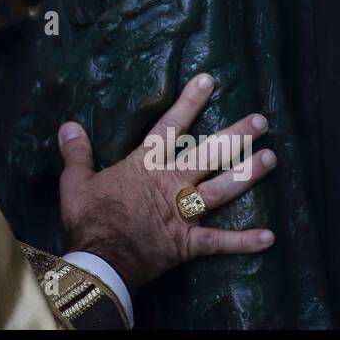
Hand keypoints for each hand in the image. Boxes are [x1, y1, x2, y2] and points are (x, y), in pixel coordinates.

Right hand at [57, 73, 275, 289]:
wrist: (101, 259)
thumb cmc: (89, 218)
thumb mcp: (75, 181)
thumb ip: (77, 152)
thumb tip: (68, 125)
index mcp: (145, 165)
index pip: (171, 126)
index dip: (189, 102)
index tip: (208, 81)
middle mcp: (171, 184)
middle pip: (209, 155)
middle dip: (236, 136)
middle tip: (261, 121)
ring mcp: (183, 213)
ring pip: (222, 190)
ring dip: (247, 175)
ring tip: (271, 158)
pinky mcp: (188, 243)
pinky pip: (220, 242)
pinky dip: (244, 242)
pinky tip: (269, 237)